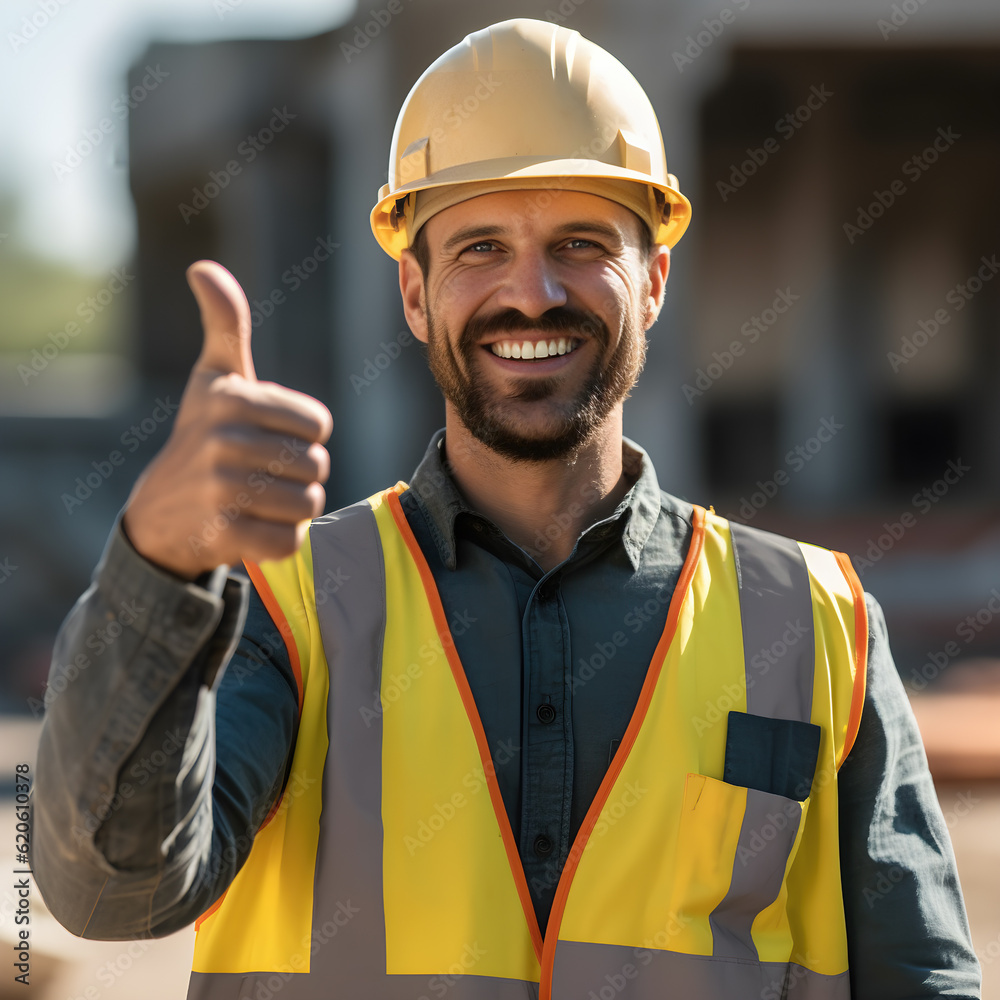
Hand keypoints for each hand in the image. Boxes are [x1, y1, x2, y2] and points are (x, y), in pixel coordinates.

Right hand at [122, 260, 332, 579]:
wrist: (160, 512)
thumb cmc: (203, 434)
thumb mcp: (214, 378)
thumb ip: (225, 325)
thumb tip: (202, 268)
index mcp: (230, 399)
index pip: (318, 425)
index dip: (305, 436)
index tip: (272, 436)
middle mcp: (221, 441)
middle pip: (316, 465)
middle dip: (301, 474)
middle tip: (266, 473)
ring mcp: (220, 490)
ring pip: (308, 503)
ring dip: (295, 508)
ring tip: (262, 500)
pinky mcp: (222, 536)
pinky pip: (289, 542)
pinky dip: (282, 540)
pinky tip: (255, 527)